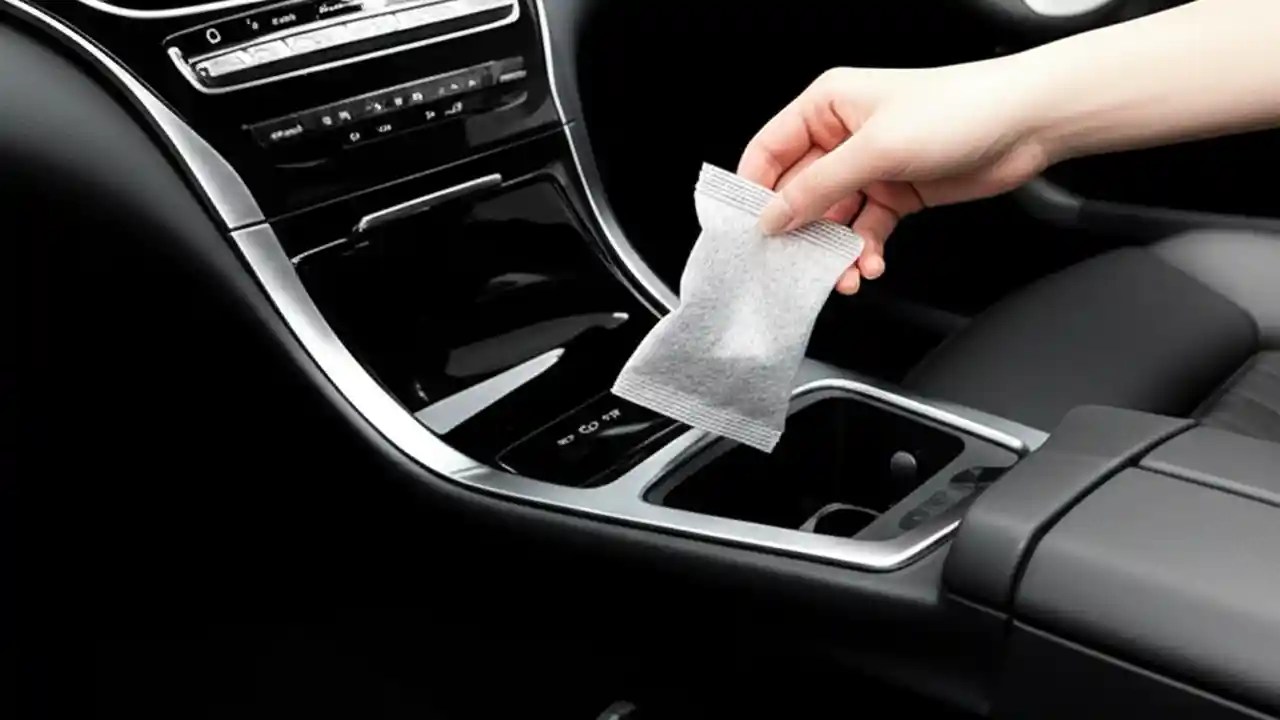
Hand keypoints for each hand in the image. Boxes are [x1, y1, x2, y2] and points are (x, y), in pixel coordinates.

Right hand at [738, 61, 1050, 293]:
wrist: (1026, 123)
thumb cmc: (958, 110)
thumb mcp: (876, 150)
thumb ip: (819, 188)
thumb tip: (774, 217)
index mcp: (826, 107)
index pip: (769, 152)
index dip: (755, 192)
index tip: (751, 232)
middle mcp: (842, 136)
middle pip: (799, 193)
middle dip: (801, 233)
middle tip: (796, 266)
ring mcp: (870, 167)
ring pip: (833, 219)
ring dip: (835, 251)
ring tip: (843, 275)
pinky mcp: (896, 193)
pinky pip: (865, 230)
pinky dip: (865, 251)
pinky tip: (871, 264)